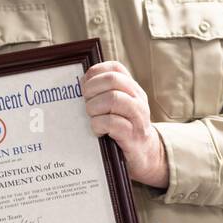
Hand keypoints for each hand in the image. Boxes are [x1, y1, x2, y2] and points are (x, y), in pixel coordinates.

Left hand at [82, 61, 168, 188]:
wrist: (145, 154)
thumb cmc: (123, 127)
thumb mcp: (117, 107)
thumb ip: (103, 93)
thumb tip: (77, 84)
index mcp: (132, 89)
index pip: (115, 68)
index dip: (95, 73)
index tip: (84, 86)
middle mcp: (138, 99)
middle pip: (113, 79)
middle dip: (92, 89)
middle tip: (85, 102)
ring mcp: (138, 118)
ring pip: (114, 98)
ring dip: (94, 107)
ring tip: (91, 117)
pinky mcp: (134, 136)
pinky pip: (113, 123)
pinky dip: (99, 125)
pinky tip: (97, 131)